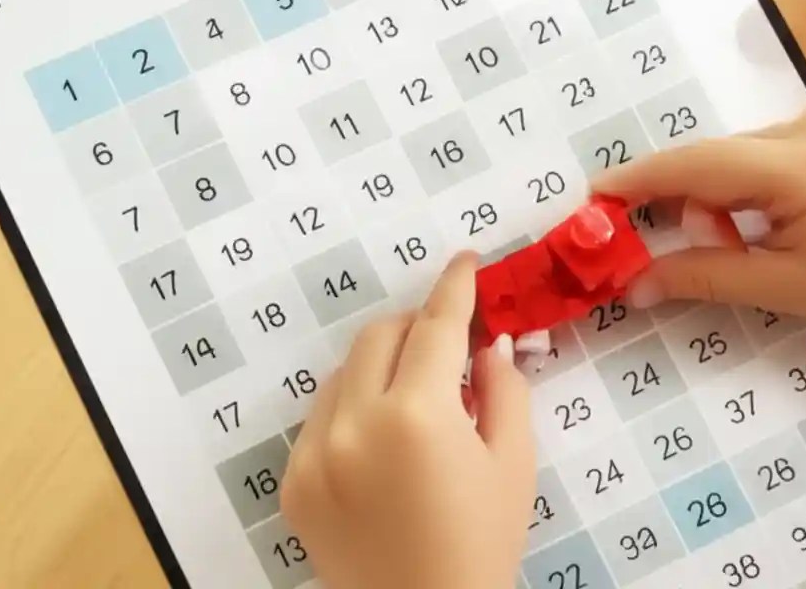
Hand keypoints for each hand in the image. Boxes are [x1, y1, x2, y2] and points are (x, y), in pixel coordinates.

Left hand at [279, 252, 534, 588]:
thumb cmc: (482, 543)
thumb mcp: (513, 463)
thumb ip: (503, 389)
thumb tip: (487, 344)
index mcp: (417, 415)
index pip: (436, 326)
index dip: (455, 287)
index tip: (466, 262)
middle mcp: (354, 423)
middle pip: (380, 336)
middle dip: (417, 327)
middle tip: (451, 346)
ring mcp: (314, 453)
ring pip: (345, 372)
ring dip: (382, 366)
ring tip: (418, 400)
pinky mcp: (292, 481)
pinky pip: (322, 417)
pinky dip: (354, 408)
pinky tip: (384, 440)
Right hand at [592, 96, 805, 336]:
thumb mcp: (791, 288)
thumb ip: (706, 277)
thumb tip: (633, 283)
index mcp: (797, 162)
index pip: (692, 164)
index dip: (634, 184)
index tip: (588, 205)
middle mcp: (804, 123)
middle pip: (710, 160)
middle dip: (680, 207)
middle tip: (658, 262)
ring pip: (734, 160)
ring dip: (716, 204)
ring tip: (734, 255)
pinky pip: (762, 158)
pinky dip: (744, 194)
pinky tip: (761, 233)